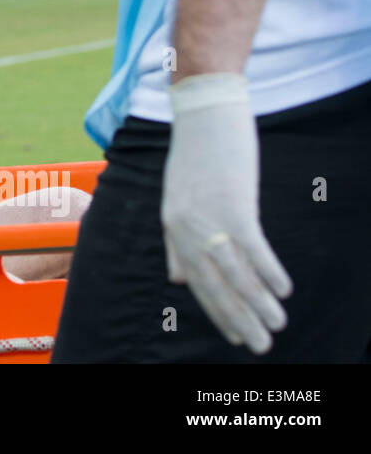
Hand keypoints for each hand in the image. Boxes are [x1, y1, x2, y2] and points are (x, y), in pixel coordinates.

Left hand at [163, 73, 291, 353]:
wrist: (202, 108)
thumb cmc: (197, 151)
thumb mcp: (177, 194)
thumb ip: (177, 238)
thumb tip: (177, 278)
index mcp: (172, 224)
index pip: (194, 280)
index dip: (215, 310)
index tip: (233, 333)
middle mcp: (185, 225)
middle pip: (213, 284)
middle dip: (236, 319)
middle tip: (258, 346)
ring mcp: (208, 216)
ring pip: (234, 273)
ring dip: (257, 304)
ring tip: (276, 327)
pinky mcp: (233, 204)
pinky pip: (252, 248)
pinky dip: (268, 272)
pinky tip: (283, 291)